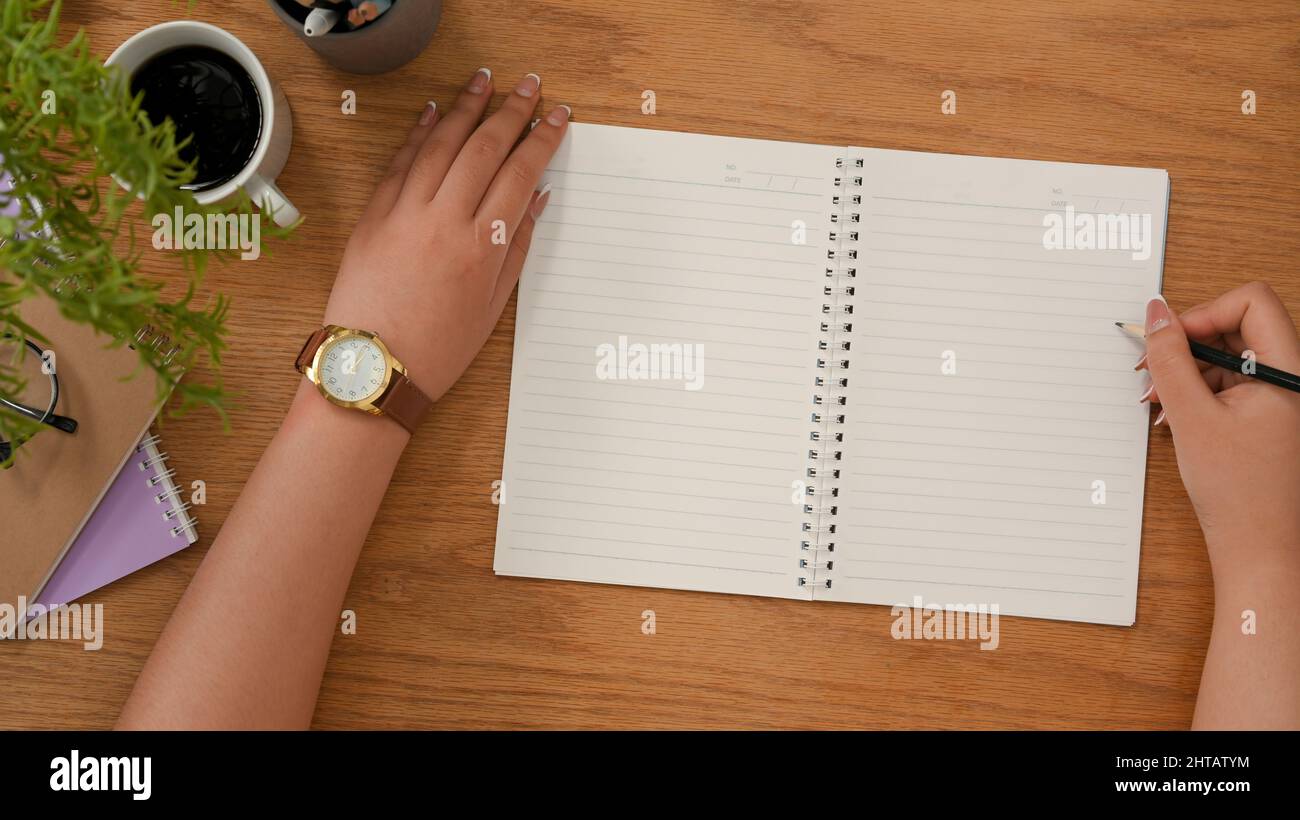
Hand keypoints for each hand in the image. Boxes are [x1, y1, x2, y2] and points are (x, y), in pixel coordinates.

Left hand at [321, 69, 566, 405]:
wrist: (372, 367)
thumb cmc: (435, 349)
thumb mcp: (491, 306)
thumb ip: (516, 247)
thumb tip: (535, 199)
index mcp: (480, 247)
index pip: (519, 174)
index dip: (542, 140)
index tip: (558, 117)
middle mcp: (443, 221)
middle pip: (484, 148)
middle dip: (511, 111)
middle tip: (529, 87)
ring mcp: (404, 213)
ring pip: (440, 145)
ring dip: (466, 108)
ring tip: (484, 81)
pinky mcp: (373, 215)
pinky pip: (400, 162)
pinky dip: (419, 133)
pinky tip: (435, 113)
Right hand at [1142, 282, 1299, 575]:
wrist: (1262, 548)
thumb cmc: (1241, 494)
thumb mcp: (1192, 417)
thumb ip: (1170, 359)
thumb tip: (1157, 314)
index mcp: (1290, 371)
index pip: (1250, 302)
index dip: (1204, 313)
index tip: (1170, 341)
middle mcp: (1292, 377)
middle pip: (1237, 325)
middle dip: (1187, 345)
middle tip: (1152, 373)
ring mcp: (1282, 396)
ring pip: (1230, 355)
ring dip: (1188, 373)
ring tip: (1161, 405)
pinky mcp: (1269, 413)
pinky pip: (1231, 382)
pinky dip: (1199, 394)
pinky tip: (1178, 418)